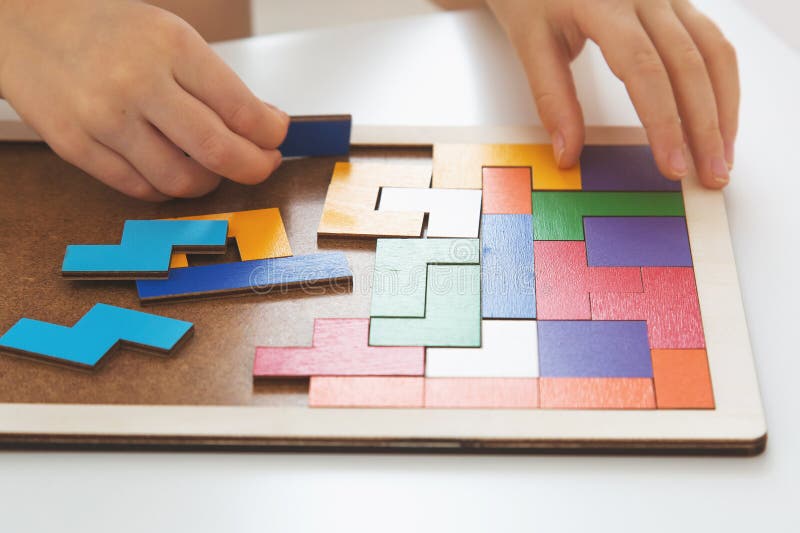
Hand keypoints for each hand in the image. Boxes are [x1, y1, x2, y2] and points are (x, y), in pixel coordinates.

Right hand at [0, 0, 288, 200]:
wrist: (26, 24)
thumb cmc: (108, 31)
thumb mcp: (170, 36)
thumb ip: (214, 83)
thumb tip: (262, 128)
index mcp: (170, 47)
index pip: (241, 109)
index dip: (270, 134)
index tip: (276, 136)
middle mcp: (137, 83)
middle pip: (218, 151)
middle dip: (254, 167)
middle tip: (262, 164)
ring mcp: (103, 119)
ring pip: (181, 180)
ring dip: (210, 181)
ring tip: (212, 166)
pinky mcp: (76, 147)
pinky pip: (141, 189)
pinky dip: (168, 187)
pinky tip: (174, 167)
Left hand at [486, 0, 737, 187]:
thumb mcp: (530, 43)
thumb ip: (551, 98)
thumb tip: (568, 155)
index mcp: (603, 3)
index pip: (643, 69)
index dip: (663, 122)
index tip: (672, 166)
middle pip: (688, 65)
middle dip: (704, 126)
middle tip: (710, 175)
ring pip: (713, 52)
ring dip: (723, 108)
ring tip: (721, 157)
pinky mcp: (679, 1)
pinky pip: (712, 42)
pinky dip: (721, 84)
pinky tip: (720, 120)